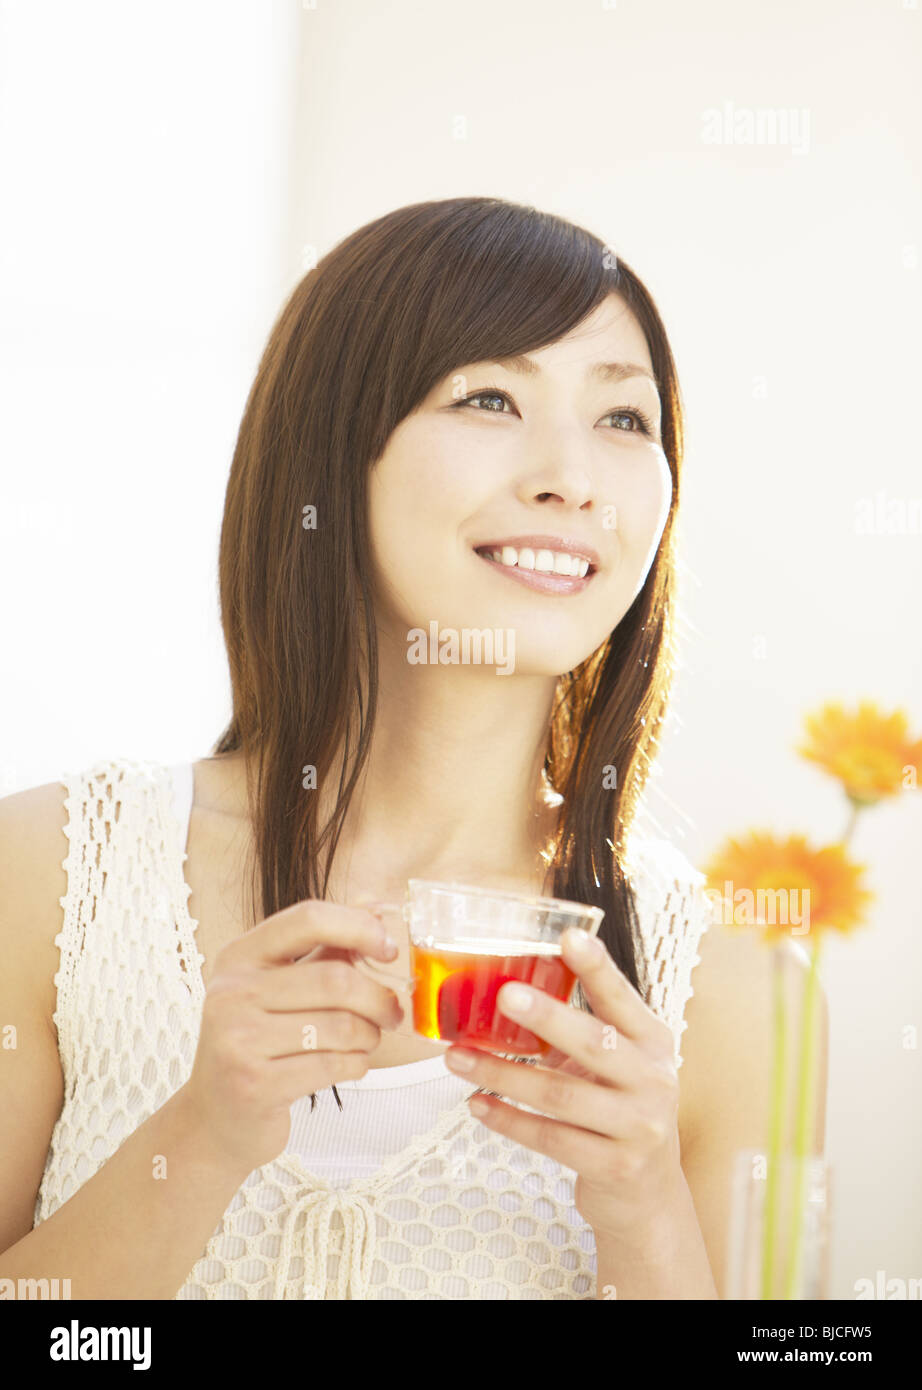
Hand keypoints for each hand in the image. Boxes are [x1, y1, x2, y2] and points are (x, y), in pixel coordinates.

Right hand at [180, 902, 404, 1174]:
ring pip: (342, 1026)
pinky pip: (334, 1065)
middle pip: (336, 979)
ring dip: (369, 1036)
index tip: (388, 949)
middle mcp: (232, 991)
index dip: (359, 927)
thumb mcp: (280, 984)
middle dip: (378, 998)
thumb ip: (327, 946)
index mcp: (240, 956)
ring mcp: (237, 1039)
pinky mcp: (254, 1084)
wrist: (216, 1116)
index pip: (308, 919)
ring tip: (364, 1041)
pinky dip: (357, 1065)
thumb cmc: (258, 1041)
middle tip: (391, 1012)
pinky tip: (348, 1065)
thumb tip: (381, 907)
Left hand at [444, 927, 683, 1245]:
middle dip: (546, 1017)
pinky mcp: (614, 1166)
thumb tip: (507, 992)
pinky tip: (477, 1103)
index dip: (597, 967)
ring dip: (502, 1074)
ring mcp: (638, 1126)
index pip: (622, 998)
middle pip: (593, 1043)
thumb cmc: (620, 1109)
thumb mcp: (618, 1064)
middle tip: (503, 994)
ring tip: (458, 1057)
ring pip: (560, 1094)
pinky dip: (508, 1119)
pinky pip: (550, 1138)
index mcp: (653, 1042)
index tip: (568, 937)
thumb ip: (581, 1030)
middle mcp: (653, 1080)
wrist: (649, 1193)